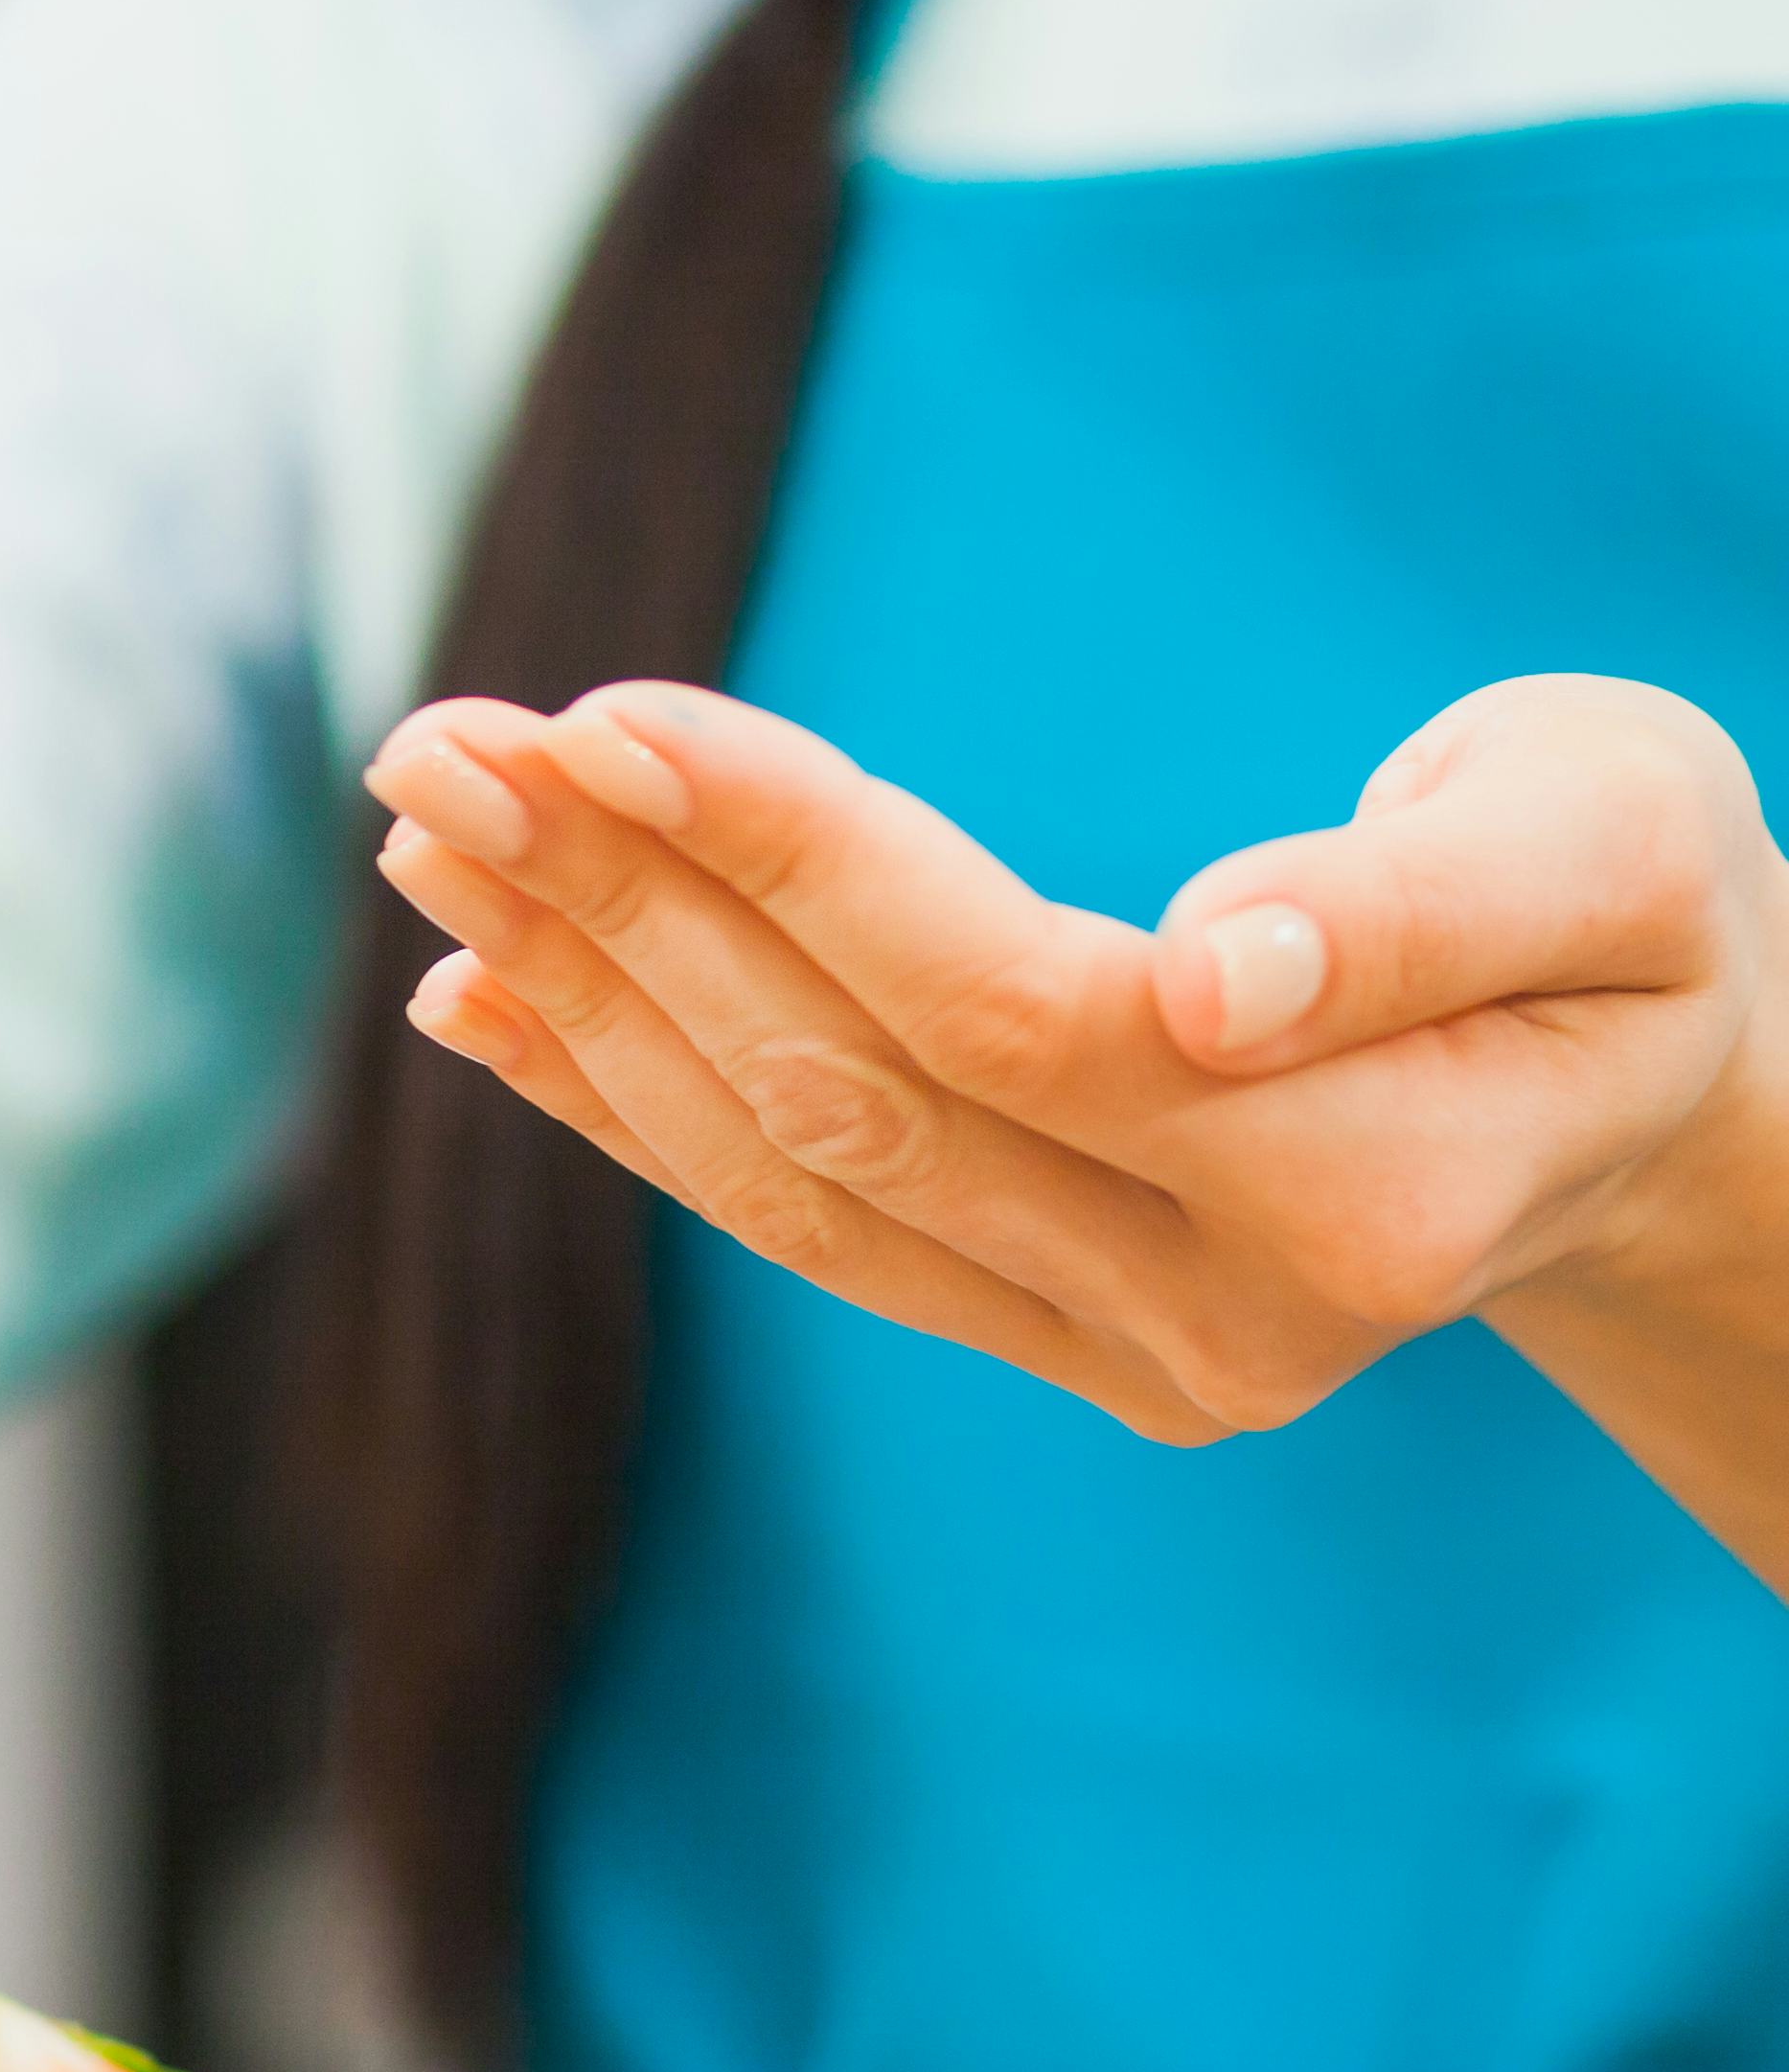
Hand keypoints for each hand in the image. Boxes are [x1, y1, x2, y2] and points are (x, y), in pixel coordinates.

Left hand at [361, 673, 1788, 1442]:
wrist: (1645, 1086)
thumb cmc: (1634, 913)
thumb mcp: (1615, 840)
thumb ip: (1431, 902)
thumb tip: (1224, 969)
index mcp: (1376, 1189)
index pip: (1010, 1011)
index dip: (794, 863)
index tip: (605, 718)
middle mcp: (1232, 1318)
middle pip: (857, 1088)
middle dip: (624, 904)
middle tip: (436, 743)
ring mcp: (1127, 1354)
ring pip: (789, 1163)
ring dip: (580, 992)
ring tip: (426, 831)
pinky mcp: (1047, 1340)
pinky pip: (793, 1217)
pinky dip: (617, 1098)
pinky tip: (475, 993)